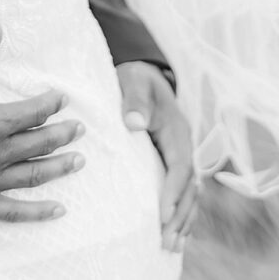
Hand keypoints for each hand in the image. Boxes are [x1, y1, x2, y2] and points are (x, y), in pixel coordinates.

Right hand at [0, 21, 85, 221]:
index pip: (32, 113)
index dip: (50, 104)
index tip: (61, 99)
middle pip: (40, 144)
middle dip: (62, 135)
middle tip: (79, 129)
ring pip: (34, 175)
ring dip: (60, 167)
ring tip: (78, 161)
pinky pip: (15, 212)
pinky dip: (39, 212)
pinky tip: (57, 209)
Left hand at [117, 60, 197, 250]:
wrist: (142, 75)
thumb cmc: (134, 80)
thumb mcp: (133, 84)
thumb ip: (133, 100)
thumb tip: (133, 122)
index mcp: (177, 132)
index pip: (179, 167)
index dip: (172, 192)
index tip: (163, 214)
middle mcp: (183, 147)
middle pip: (188, 188)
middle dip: (179, 215)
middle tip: (167, 241)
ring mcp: (180, 155)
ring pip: (188, 193)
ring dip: (182, 219)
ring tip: (172, 245)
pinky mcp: (171, 160)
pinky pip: (182, 190)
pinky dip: (180, 210)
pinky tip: (174, 230)